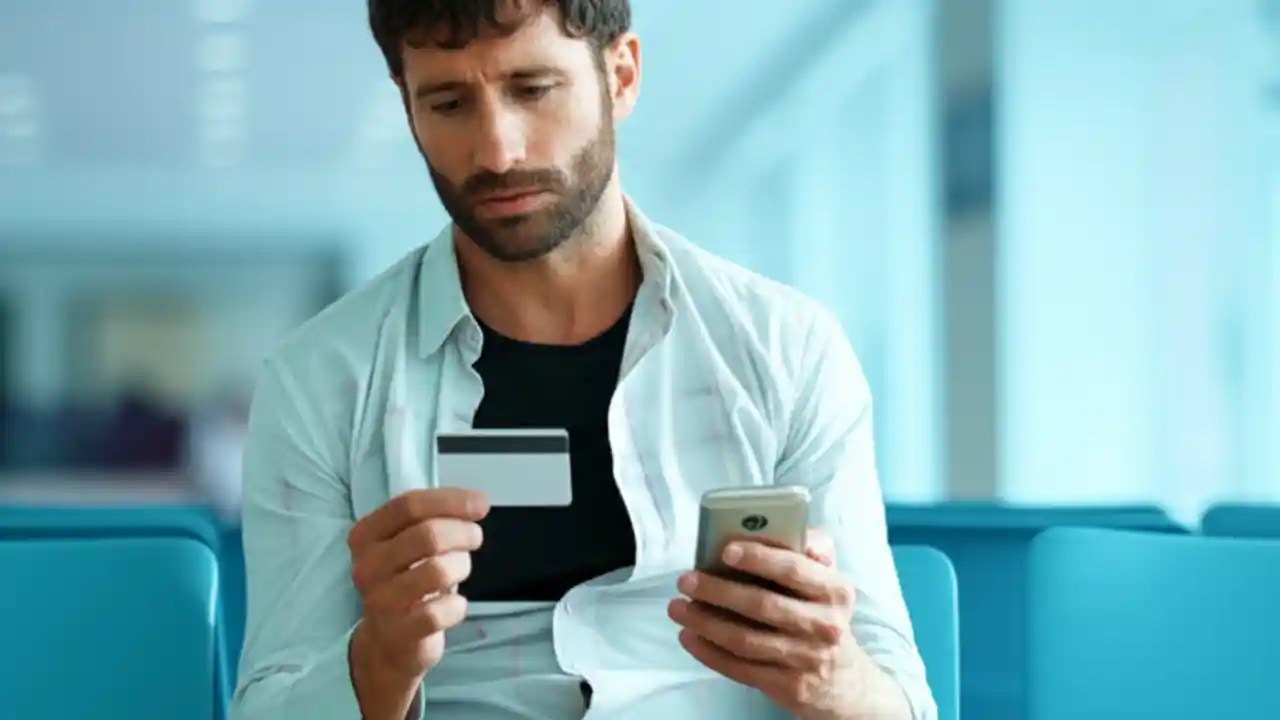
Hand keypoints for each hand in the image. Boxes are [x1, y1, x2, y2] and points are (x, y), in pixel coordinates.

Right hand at [347, 488, 488, 681]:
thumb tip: (476, 503)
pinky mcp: (398, 632)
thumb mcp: (408, 544)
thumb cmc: (405, 581)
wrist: (386, 642)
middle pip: (427, 535)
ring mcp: (380, 600)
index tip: (480, 504)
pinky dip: (457, 606)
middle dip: (462, 533)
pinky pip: (440, 611)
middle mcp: (367, 566)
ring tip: (459, 571)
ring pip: (438, 570)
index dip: (450, 501)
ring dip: (461, 567)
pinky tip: (453, 605)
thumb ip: (432, 519)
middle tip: (475, 538)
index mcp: (366, 535)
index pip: (409, 505)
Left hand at [669, 529, 864, 718]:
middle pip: (763, 605)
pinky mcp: (788, 686)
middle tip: (686, 580)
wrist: (842, 678)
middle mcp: (825, 626)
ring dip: (705, 622)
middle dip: (718, 591)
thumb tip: (783, 527)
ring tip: (677, 607)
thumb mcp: (828, 580)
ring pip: (745, 639)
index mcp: (835, 591)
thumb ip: (812, 547)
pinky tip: (689, 636)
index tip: (725, 550)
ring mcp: (806, 659)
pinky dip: (709, 653)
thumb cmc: (822, 613)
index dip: (759, 558)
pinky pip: (740, 668)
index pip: (794, 570)